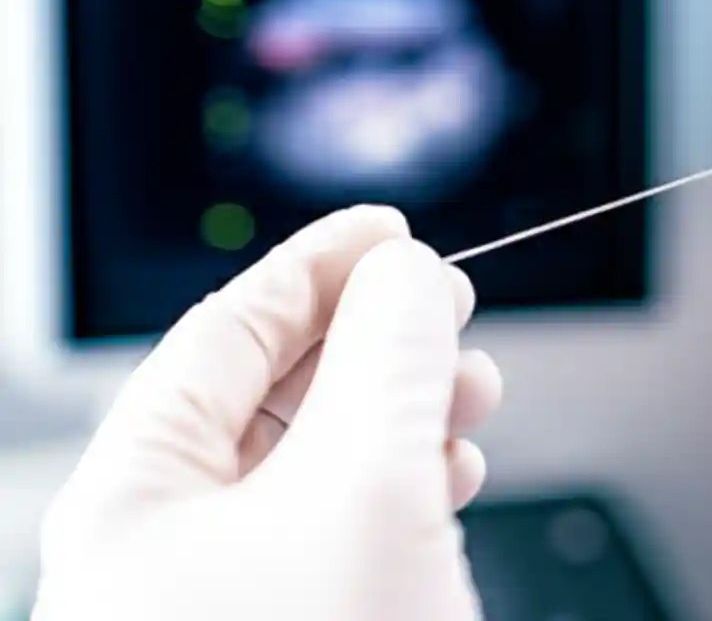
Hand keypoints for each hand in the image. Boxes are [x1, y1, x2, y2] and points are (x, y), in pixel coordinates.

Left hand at [32, 206, 501, 620]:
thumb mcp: (367, 485)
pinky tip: (452, 476)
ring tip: (473, 395)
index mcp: (134, 497)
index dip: (318, 265)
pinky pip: (340, 529)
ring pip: (319, 465)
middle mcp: (164, 546)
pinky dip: (401, 488)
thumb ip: (386, 357)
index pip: (225, 333)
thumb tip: (405, 275)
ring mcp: (225, 595)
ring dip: (405, 414)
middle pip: (276, 393)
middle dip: (379, 342)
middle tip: (448, 307)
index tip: (392, 231)